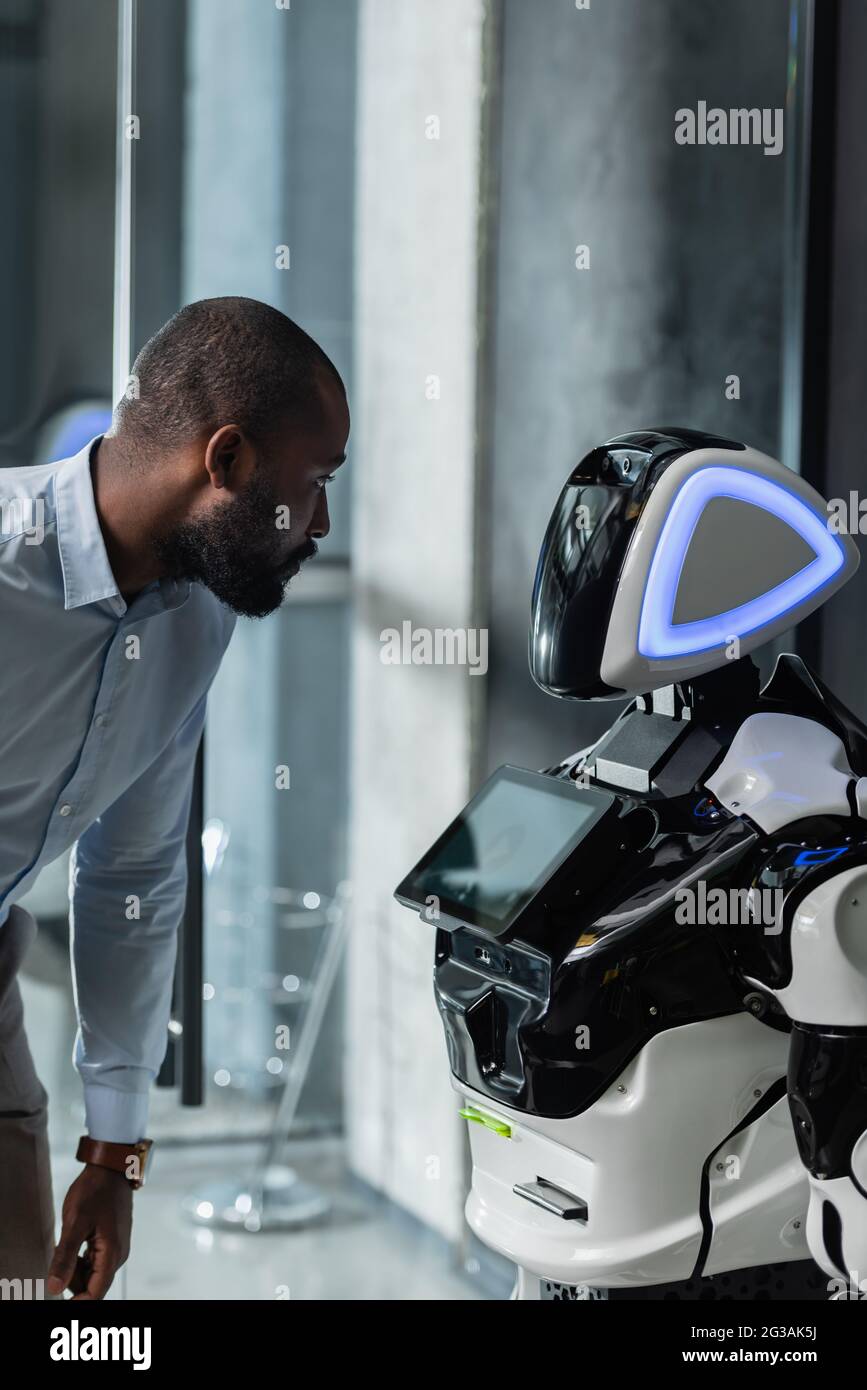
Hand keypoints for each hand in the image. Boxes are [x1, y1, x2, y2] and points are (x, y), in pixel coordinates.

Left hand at [46, 1165, 132, 1299]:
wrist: (110, 1169)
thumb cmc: (95, 1190)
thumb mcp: (75, 1222)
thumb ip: (65, 1257)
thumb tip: (54, 1287)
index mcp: (112, 1254)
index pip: (94, 1294)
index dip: (75, 1300)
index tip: (55, 1291)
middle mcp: (119, 1255)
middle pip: (92, 1284)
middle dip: (72, 1277)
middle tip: (60, 1251)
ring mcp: (117, 1248)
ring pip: (92, 1273)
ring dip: (75, 1266)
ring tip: (67, 1241)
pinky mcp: (114, 1241)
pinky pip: (95, 1261)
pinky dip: (81, 1257)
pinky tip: (75, 1240)